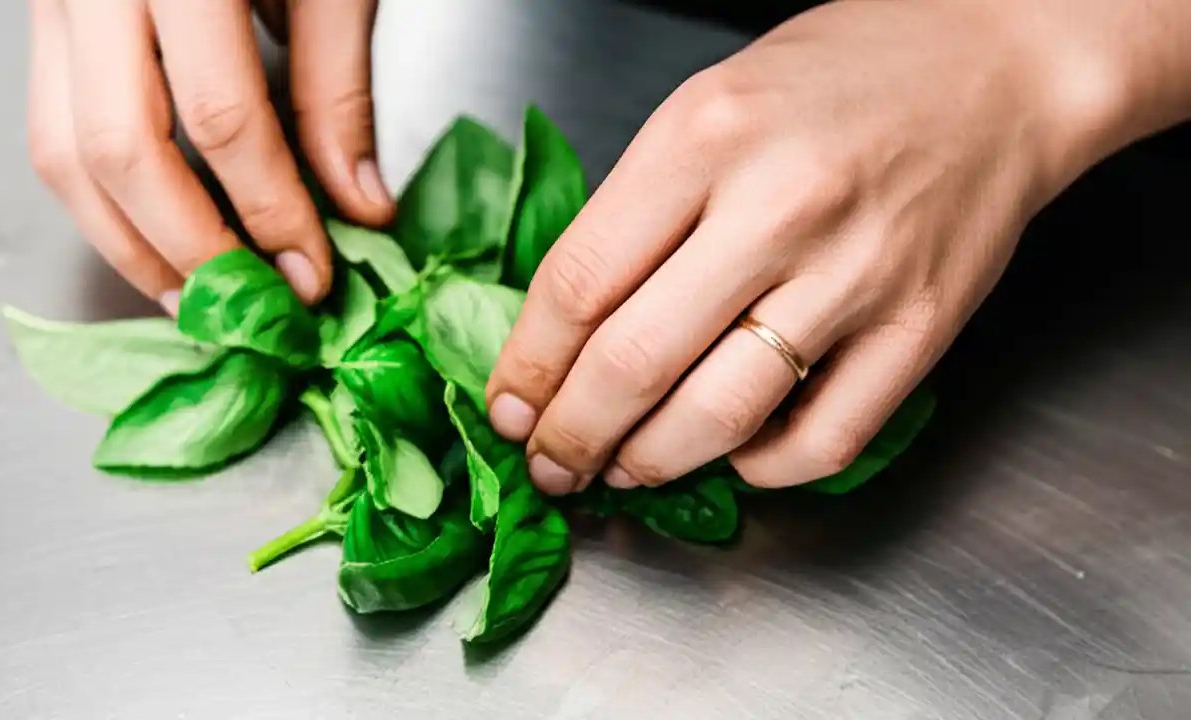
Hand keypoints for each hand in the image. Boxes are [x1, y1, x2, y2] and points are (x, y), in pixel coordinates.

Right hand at [26, 0, 392, 312]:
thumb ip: (340, 89)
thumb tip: (358, 209)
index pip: (222, 119)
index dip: (272, 212)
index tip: (314, 277)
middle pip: (118, 151)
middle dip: (191, 250)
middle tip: (253, 310)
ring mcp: (55, 0)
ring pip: (62, 153)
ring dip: (131, 245)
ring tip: (200, 301)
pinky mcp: (48, 21)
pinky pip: (54, 129)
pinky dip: (105, 202)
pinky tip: (160, 240)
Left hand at [484, 0, 1154, 493]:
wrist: (995, 68)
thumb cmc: (842, 77)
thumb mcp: (709, 104)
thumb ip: (638, 208)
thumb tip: (567, 326)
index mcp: (704, 138)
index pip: (579, 283)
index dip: (527, 366)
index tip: (508, 407)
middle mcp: (776, 209)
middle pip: (633, 363)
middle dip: (571, 436)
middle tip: (549, 464)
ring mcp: (855, 275)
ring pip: (719, 416)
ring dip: (650, 463)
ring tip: (621, 470)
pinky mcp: (919, 330)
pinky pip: (823, 441)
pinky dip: (762, 470)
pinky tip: (734, 455)